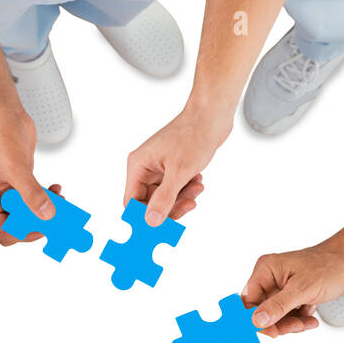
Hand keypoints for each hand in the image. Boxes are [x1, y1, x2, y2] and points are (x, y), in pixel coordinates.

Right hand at [0, 109, 57, 242]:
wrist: (2, 112)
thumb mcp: (17, 168)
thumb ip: (31, 194)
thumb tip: (47, 214)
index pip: (5, 232)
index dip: (25, 233)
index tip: (44, 226)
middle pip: (18, 224)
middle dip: (38, 221)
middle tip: (58, 216)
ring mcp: (7, 191)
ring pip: (28, 212)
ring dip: (45, 209)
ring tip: (60, 201)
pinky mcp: (18, 182)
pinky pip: (34, 198)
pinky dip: (46, 197)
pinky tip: (56, 190)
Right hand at [124, 106, 222, 225]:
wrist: (212, 116)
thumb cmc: (193, 136)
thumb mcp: (179, 172)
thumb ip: (164, 198)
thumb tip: (150, 222)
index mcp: (138, 166)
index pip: (131, 202)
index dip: (144, 217)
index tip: (161, 226)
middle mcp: (145, 168)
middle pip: (149, 203)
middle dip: (170, 207)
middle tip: (189, 204)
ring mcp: (158, 168)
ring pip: (165, 198)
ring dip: (182, 198)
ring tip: (197, 187)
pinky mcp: (172, 168)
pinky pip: (175, 189)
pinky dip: (187, 190)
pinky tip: (198, 180)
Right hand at [242, 240, 343, 337]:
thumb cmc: (328, 267)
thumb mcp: (302, 289)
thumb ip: (278, 306)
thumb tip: (256, 321)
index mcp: (265, 270)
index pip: (248, 301)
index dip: (255, 319)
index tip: (270, 331)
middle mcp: (268, 278)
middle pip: (261, 312)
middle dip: (278, 323)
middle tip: (296, 327)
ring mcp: (279, 287)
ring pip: (274, 316)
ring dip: (291, 323)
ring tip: (307, 321)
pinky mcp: (289, 295)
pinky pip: (286, 314)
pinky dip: (298, 319)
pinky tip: (310, 317)